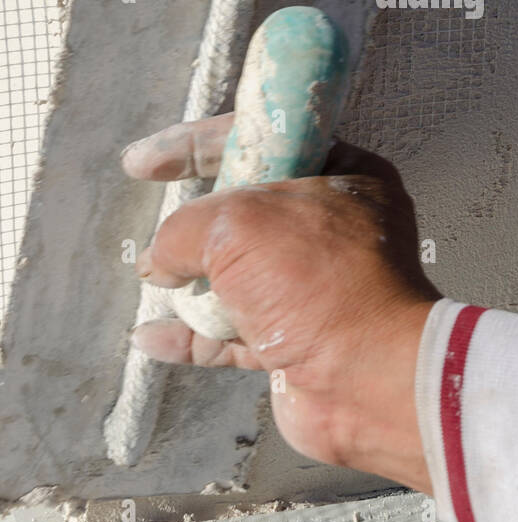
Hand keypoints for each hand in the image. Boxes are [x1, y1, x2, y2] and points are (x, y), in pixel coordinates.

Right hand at [122, 117, 438, 491]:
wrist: (367, 379)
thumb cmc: (319, 281)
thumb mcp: (238, 226)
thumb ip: (184, 229)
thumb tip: (158, 260)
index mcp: (342, 176)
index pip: (260, 142)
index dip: (197, 146)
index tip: (145, 162)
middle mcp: (332, 229)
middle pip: (245, 211)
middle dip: (195, 220)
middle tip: (153, 223)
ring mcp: (315, 287)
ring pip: (238, 274)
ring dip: (191, 278)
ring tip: (149, 276)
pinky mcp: (296, 341)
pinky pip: (232, 333)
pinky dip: (192, 335)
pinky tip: (152, 338)